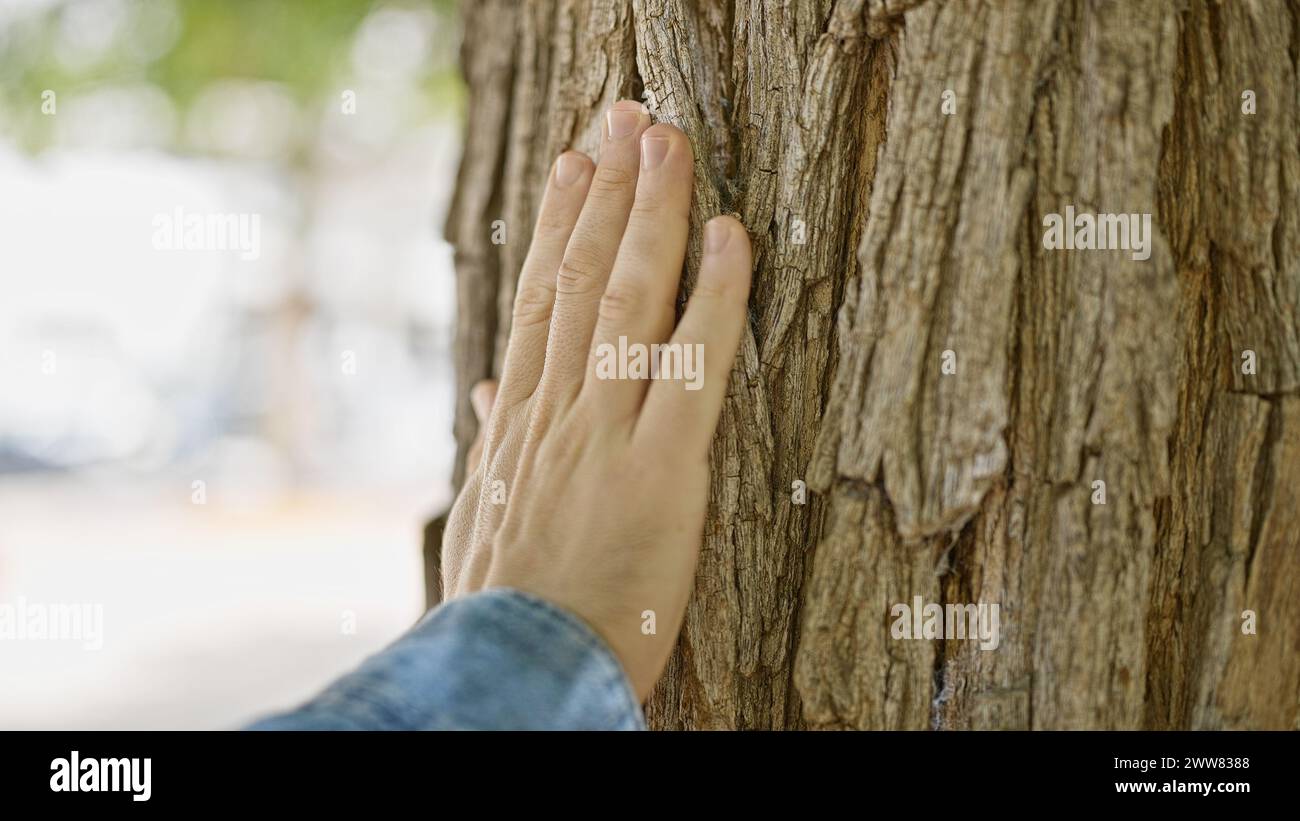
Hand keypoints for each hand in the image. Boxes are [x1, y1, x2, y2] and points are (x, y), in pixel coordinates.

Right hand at [440, 100, 752, 700]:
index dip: (558, 225)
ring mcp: (606, 433)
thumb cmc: (503, 604)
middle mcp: (557, 410)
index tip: (573, 164)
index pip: (540, 300)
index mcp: (518, 422)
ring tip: (670, 142)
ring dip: (652, 213)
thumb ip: (492, 445)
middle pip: (582, 278)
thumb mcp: (482, 517)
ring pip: (629, 300)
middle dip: (608, 191)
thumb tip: (486, 390)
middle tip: (629, 117)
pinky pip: (694, 365)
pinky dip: (716, 295)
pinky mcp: (661, 469)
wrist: (512, 674)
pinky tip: (733, 236)